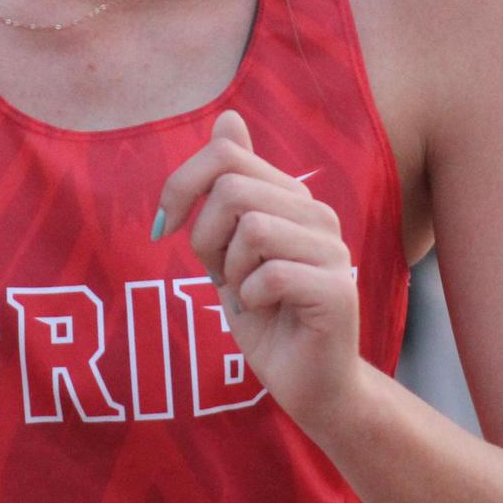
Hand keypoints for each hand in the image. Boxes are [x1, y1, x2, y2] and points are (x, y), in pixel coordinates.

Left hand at [154, 109, 362, 432]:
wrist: (309, 384)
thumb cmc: (267, 316)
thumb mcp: (230, 249)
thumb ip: (228, 190)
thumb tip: (229, 117)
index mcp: (292, 198)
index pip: (226, 156)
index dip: (182, 185)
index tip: (166, 227)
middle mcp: (318, 214)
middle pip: (233, 190)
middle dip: (206, 238)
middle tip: (221, 276)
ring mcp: (333, 250)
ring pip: (252, 229)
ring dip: (232, 272)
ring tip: (248, 296)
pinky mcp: (337, 290)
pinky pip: (269, 274)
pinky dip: (250, 299)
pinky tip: (264, 312)